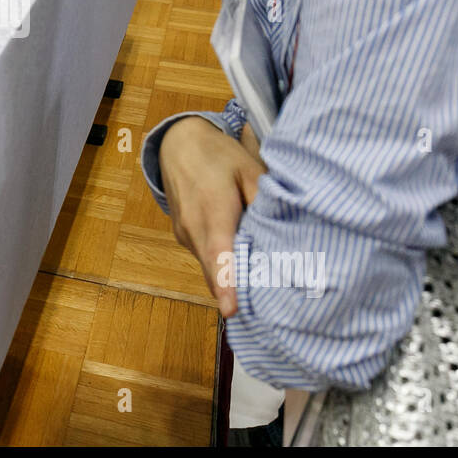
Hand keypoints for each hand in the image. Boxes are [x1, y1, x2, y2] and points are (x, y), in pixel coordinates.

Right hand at [158, 117, 265, 317]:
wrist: (178, 144)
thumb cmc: (218, 155)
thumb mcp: (249, 169)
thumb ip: (263, 201)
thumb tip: (279, 232)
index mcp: (213, 207)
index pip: (219, 251)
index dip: (226, 281)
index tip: (231, 310)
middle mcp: (194, 226)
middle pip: (214, 269)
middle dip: (235, 291)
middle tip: (263, 313)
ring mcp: (184, 234)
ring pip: (209, 266)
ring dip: (229, 277)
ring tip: (259, 284)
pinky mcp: (182, 236)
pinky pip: (204, 258)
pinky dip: (220, 264)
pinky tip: (240, 260)